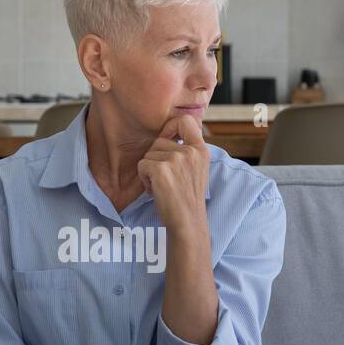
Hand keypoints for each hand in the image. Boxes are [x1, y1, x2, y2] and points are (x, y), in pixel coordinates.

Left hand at [137, 114, 208, 229]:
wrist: (187, 223)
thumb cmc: (187, 199)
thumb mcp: (197, 170)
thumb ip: (188, 151)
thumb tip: (170, 133)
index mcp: (201, 150)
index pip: (186, 121)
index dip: (171, 126)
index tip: (168, 138)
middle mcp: (190, 152)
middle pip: (159, 140)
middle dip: (156, 158)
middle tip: (165, 178)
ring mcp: (176, 160)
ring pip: (149, 154)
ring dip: (149, 170)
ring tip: (162, 186)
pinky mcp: (161, 170)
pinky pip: (142, 165)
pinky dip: (144, 179)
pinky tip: (155, 191)